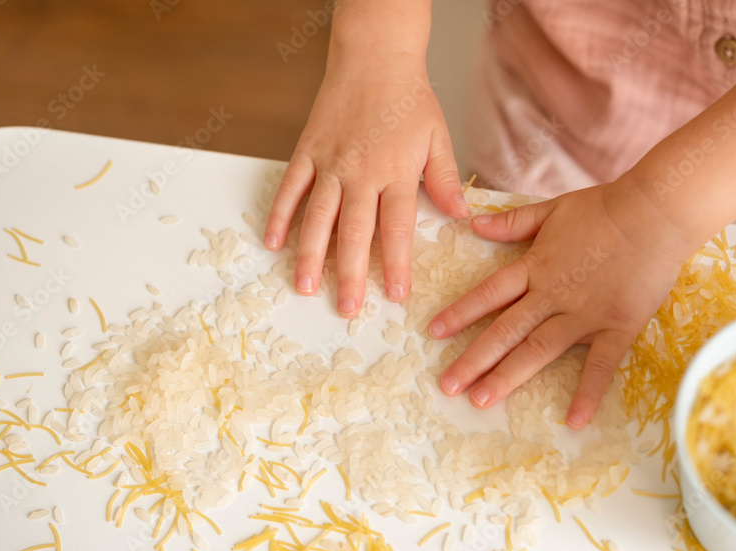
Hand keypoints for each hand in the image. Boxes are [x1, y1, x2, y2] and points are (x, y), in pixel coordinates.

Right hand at [264, 58, 470, 317]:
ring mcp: (330, 163)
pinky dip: (280, 215)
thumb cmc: (410, 100)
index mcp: (396, 173)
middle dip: (350, 274)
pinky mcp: (308, 151)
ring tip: (305, 287)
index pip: (397, 227)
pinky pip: (291, 188)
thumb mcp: (438, 138)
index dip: (397, 264)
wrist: (375, 57)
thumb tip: (462, 217)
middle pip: (354, 232)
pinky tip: (273, 242)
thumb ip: (446, 181)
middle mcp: (360, 172)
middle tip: (347, 309)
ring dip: (310, 255)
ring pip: (318, 216)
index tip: (396, 296)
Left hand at [428, 179, 696, 427]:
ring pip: (538, 350)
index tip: (433, 333)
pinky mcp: (616, 326)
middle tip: (447, 386)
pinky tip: (574, 421)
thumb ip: (512, 222)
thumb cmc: (605, 208)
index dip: (459, 313)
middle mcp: (552, 295)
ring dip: (508, 376)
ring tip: (481, 401)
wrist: (655, 212)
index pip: (488, 294)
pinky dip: (588, 393)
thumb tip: (473, 224)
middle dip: (473, 359)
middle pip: (504, 330)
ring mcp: (583, 314)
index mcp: (535, 267)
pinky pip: (600, 365)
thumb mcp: (552, 209)